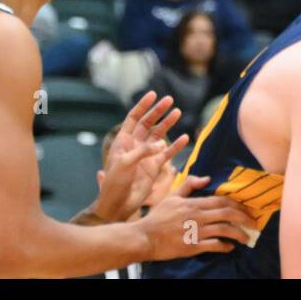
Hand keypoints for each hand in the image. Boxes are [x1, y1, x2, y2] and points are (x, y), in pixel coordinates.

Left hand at [90, 91, 188, 222]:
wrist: (119, 204)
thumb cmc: (115, 183)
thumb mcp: (124, 164)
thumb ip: (142, 151)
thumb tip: (161, 143)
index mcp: (123, 141)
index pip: (133, 118)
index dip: (142, 106)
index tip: (153, 94)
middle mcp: (135, 145)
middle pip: (148, 123)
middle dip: (158, 111)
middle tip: (170, 100)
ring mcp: (146, 155)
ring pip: (159, 135)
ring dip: (168, 124)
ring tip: (178, 112)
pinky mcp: (155, 166)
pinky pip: (168, 153)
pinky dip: (176, 146)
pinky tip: (185, 138)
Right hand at [137, 174, 256, 260]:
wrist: (145, 237)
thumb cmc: (158, 216)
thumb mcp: (172, 196)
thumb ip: (189, 185)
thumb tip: (207, 178)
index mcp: (194, 203)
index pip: (222, 201)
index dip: (238, 204)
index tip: (248, 209)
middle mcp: (198, 216)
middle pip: (227, 214)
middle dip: (244, 218)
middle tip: (254, 222)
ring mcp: (196, 231)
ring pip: (224, 230)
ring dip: (239, 234)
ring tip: (247, 238)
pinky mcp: (193, 246)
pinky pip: (214, 245)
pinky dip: (225, 246)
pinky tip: (230, 247)